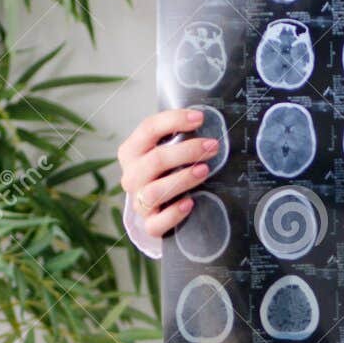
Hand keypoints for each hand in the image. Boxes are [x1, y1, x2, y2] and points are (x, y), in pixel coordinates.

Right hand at [117, 109, 218, 239]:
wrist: (157, 207)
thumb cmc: (164, 171)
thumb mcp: (165, 149)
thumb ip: (176, 136)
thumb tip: (202, 119)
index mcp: (131, 151)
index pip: (149, 128)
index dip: (174, 120)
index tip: (200, 118)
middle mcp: (131, 176)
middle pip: (155, 160)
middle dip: (187, 151)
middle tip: (212, 146)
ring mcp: (138, 201)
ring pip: (155, 191)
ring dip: (182, 179)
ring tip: (204, 171)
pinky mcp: (149, 224)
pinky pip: (157, 223)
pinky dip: (174, 213)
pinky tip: (190, 203)